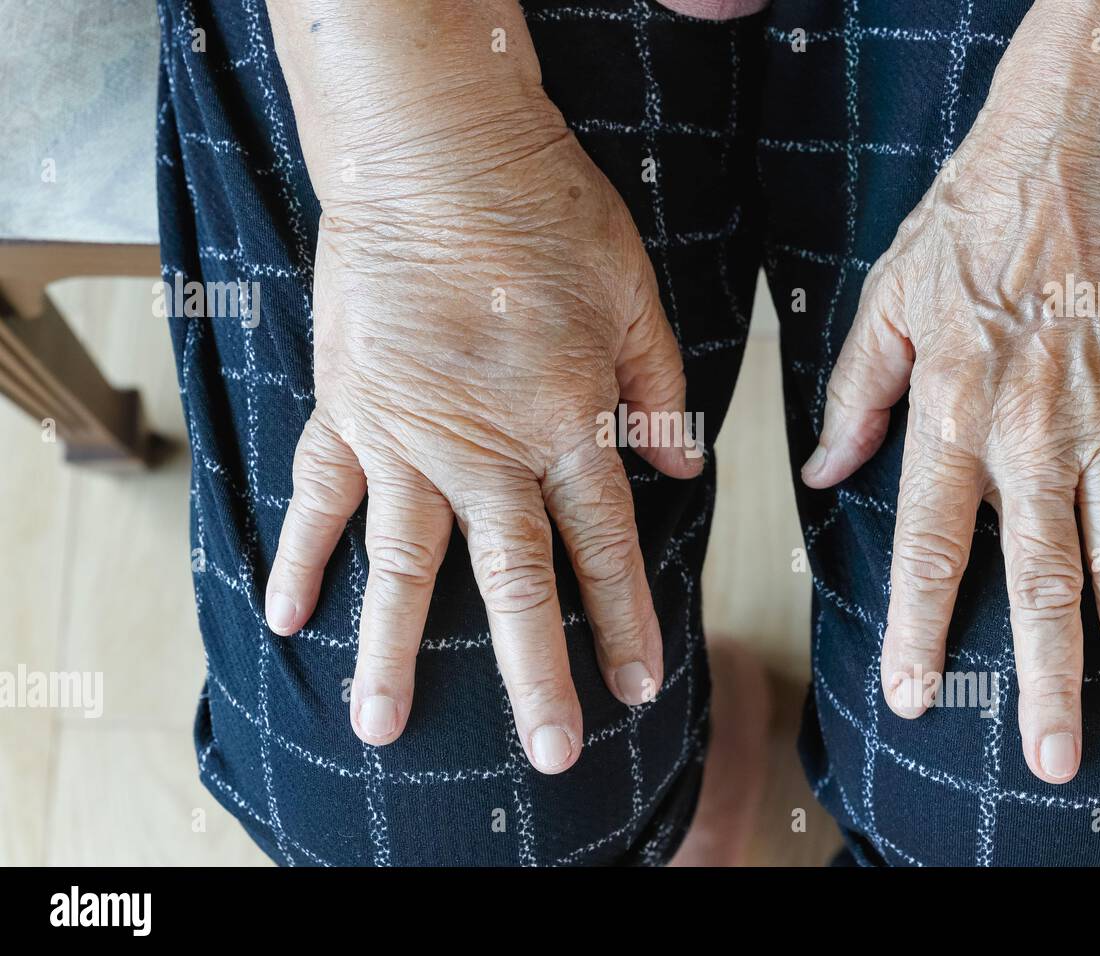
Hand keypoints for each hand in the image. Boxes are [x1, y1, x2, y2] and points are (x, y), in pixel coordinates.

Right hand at [260, 62, 697, 770]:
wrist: (437, 152)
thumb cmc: (547, 212)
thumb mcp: (635, 295)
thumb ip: (660, 391)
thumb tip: (685, 471)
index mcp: (569, 421)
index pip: (605, 544)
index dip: (625, 621)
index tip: (638, 687)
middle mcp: (488, 448)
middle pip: (516, 581)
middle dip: (536, 674)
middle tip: (551, 752)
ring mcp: (408, 435)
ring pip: (407, 563)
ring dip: (397, 650)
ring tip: (383, 729)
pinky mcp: (348, 408)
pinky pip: (319, 495)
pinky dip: (301, 556)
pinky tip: (284, 616)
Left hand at [803, 10, 1099, 783]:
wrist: (1079, 148)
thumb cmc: (972, 221)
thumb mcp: (887, 304)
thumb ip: (856, 399)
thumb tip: (823, 471)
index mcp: (955, 416)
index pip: (933, 548)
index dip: (922, 630)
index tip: (914, 694)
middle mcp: (1035, 436)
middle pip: (1041, 580)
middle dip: (1046, 678)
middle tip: (1049, 756)